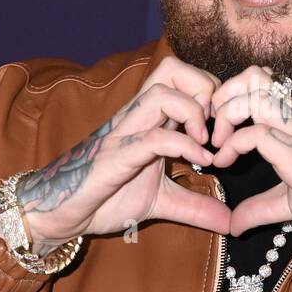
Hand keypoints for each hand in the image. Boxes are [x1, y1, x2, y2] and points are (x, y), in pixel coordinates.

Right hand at [7, 56, 230, 249]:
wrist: (61, 214)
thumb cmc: (105, 198)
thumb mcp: (161, 203)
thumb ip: (196, 207)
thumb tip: (230, 223)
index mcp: (150, 120)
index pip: (182, 76)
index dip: (211, 92)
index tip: (225, 128)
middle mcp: (137, 117)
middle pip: (172, 68)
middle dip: (204, 88)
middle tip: (217, 126)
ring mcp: (125, 133)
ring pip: (160, 93)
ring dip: (194, 113)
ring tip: (208, 145)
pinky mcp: (115, 157)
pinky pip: (152, 138)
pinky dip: (183, 145)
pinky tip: (200, 163)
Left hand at [208, 66, 291, 245]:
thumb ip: (261, 207)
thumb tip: (234, 224)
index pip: (264, 82)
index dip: (234, 94)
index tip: (220, 126)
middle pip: (256, 75)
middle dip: (225, 94)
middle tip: (213, 127)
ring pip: (254, 95)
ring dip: (226, 114)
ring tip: (217, 142)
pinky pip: (256, 133)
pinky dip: (232, 145)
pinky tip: (225, 163)